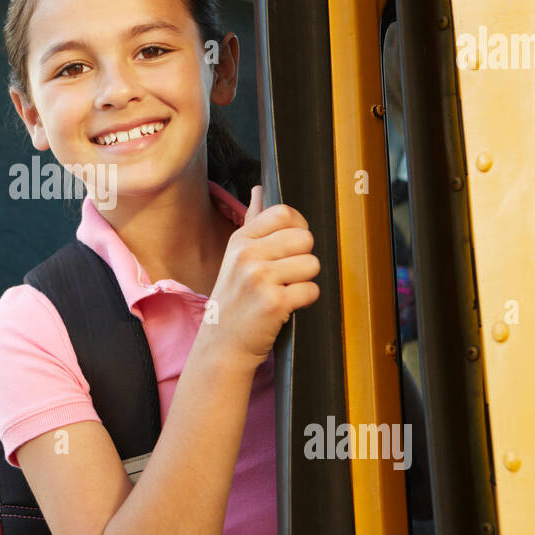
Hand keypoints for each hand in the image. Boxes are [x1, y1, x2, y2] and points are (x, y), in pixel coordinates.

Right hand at [205, 185, 320, 367]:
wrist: (222, 345)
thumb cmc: (233, 300)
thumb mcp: (235, 257)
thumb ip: (252, 221)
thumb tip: (259, 190)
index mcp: (240, 240)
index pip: (284, 213)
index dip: (297, 228)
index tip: (291, 246)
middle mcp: (247, 255)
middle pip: (304, 238)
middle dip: (303, 258)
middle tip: (285, 275)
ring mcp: (259, 279)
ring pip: (312, 264)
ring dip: (304, 281)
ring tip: (283, 291)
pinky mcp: (274, 303)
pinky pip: (311, 290)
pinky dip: (304, 301)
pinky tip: (285, 306)